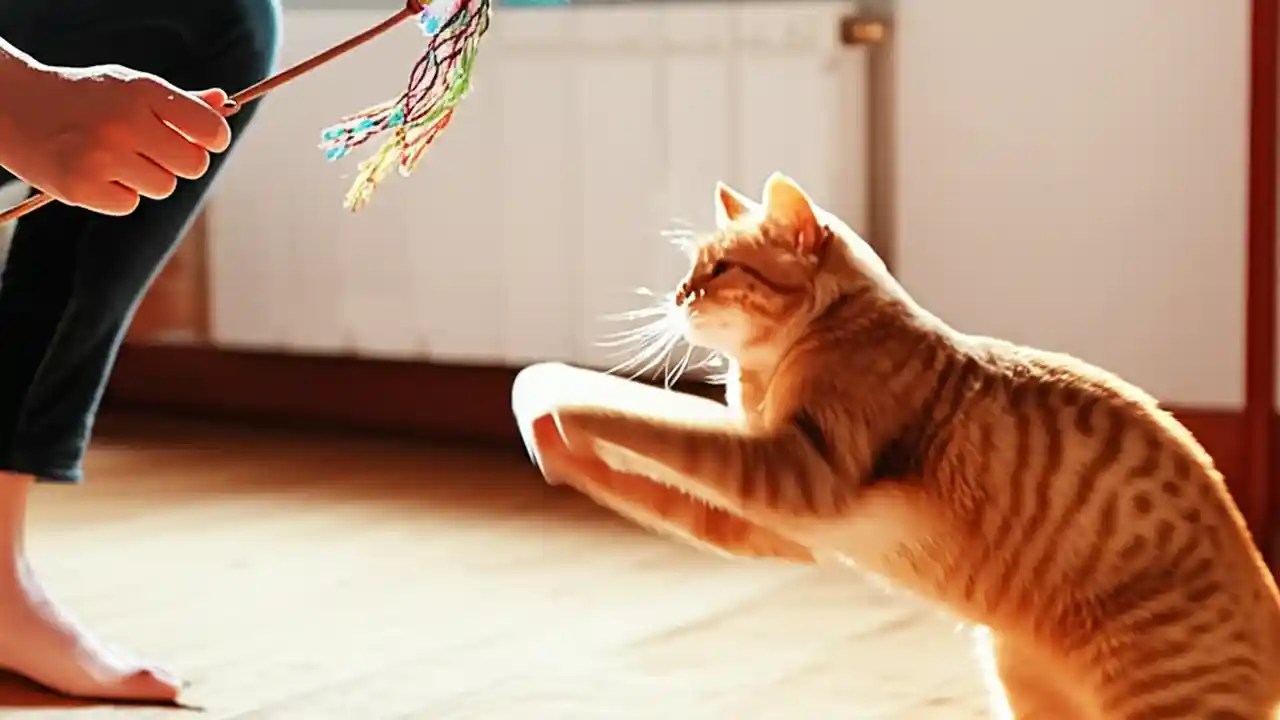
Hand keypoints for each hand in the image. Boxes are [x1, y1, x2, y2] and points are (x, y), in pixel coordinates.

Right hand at [0, 61, 233, 215]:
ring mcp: (101, 157)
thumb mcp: (131, 87)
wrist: (15, 107)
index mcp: (143, 92)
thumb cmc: (86, 97)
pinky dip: (118, 194)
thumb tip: (224, 105)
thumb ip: (181, 102)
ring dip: (147, 178)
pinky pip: (130, 204)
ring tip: (115, 157)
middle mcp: (124, 124)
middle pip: (193, 166)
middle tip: (152, 150)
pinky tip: (96, 172)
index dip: (211, 139)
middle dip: (181, 161)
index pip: (210, 130)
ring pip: (163, 187)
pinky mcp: (81, 187)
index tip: (201, 140)